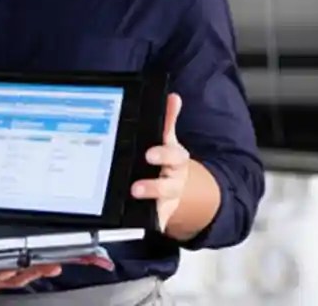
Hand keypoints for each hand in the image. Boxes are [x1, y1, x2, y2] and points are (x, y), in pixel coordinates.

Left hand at [131, 93, 189, 230]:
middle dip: (154, 185)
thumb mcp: (169, 141)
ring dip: (148, 199)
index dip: (163, 155)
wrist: (184, 190)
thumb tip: (173, 97)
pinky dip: (151, 220)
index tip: (149, 155)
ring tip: (133, 195)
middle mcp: (175, 180)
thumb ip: (168, 120)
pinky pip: (156, 219)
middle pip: (169, 184)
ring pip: (161, 201)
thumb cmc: (169, 161)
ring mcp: (168, 198)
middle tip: (136, 186)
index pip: (174, 156)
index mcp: (176, 160)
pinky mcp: (161, 213)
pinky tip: (140, 220)